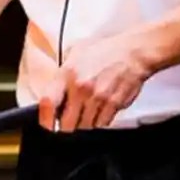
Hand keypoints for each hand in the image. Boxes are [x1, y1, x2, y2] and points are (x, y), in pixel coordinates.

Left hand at [38, 34, 154, 131]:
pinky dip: (97, 124)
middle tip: (65, 126)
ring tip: (82, 119)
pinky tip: (96, 115)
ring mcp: (98, 98)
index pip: (48, 103)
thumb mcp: (75, 54)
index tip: (46, 126)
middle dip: (65, 129)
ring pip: (84, 127)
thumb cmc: (105, 51)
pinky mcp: (114, 105)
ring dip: (81, 127)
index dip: (45, 120)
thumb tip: (53, 93)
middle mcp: (81, 88)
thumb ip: (61, 74)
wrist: (134, 52)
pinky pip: (101, 125)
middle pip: (66, 123)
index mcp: (67, 74)